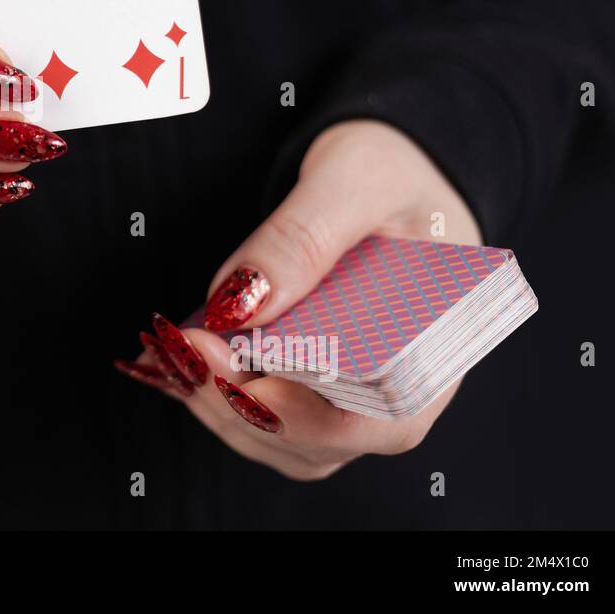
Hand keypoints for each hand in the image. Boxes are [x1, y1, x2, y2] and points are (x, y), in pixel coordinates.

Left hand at [119, 119, 481, 479]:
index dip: (309, 417)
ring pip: (282, 440)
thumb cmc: (393, 173)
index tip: (243, 381)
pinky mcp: (308, 384)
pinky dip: (211, 394)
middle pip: (320, 441)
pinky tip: (174, 356)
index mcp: (440, 347)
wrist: (382, 172)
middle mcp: (401, 389)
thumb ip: (304, 237)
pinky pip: (260, 414)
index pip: (384, 421)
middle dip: (242, 408)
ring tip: (175, 349)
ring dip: (219, 407)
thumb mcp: (356, 178)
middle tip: (188, 349)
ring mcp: (352, 395)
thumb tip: (239, 306)